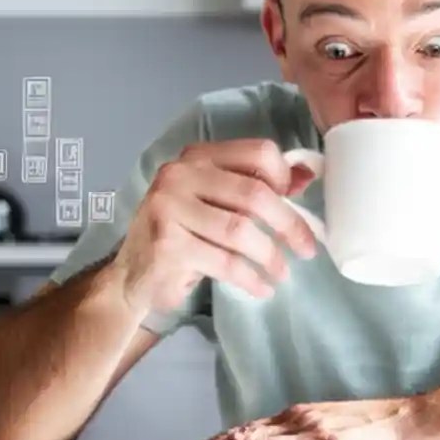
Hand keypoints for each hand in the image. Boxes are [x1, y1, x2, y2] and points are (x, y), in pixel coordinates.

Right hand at [111, 139, 317, 313]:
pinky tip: (262, 287)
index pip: (257, 152)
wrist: (132, 276)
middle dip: (288, 224)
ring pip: (241, 231)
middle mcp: (179, 175)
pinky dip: (251, 278)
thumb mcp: (215, 203)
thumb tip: (307, 175)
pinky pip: (225, 262)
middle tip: (306, 248)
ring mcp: (170, 209)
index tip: (295, 204)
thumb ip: (254, 187)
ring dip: (270, 256)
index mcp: (197, 157)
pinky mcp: (168, 246)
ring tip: (281, 272)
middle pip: (254, 193)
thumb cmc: (181, 236)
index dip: (284, 178)